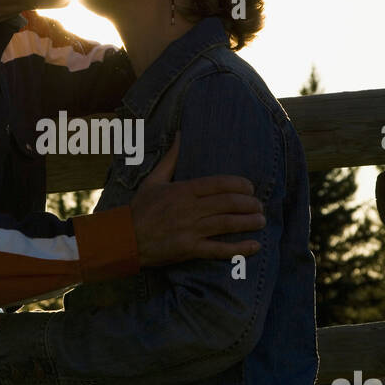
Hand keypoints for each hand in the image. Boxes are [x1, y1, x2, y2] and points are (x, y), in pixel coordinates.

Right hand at [130, 132, 265, 266]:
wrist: (123, 239)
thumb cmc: (139, 209)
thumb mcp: (153, 180)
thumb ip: (171, 158)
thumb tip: (180, 134)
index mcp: (183, 190)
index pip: (219, 184)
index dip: (240, 185)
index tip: (250, 188)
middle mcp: (190, 209)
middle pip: (228, 203)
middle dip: (249, 204)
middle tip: (260, 206)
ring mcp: (190, 230)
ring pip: (227, 224)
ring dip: (248, 222)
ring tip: (261, 221)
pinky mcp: (190, 249)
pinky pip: (219, 249)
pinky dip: (239, 249)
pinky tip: (254, 247)